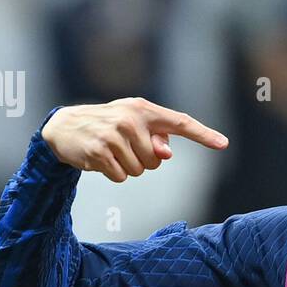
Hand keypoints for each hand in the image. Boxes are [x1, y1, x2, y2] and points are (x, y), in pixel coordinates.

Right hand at [42, 97, 227, 181]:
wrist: (64, 127)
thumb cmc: (108, 126)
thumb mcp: (133, 125)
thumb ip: (156, 138)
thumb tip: (165, 153)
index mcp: (144, 109)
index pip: (180, 122)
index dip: (203, 134)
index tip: (223, 143)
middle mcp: (131, 119)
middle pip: (157, 160)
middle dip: (143, 160)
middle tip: (123, 147)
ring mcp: (114, 135)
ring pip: (140, 170)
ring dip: (127, 167)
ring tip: (110, 151)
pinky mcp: (100, 151)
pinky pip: (121, 177)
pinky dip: (113, 173)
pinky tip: (100, 159)